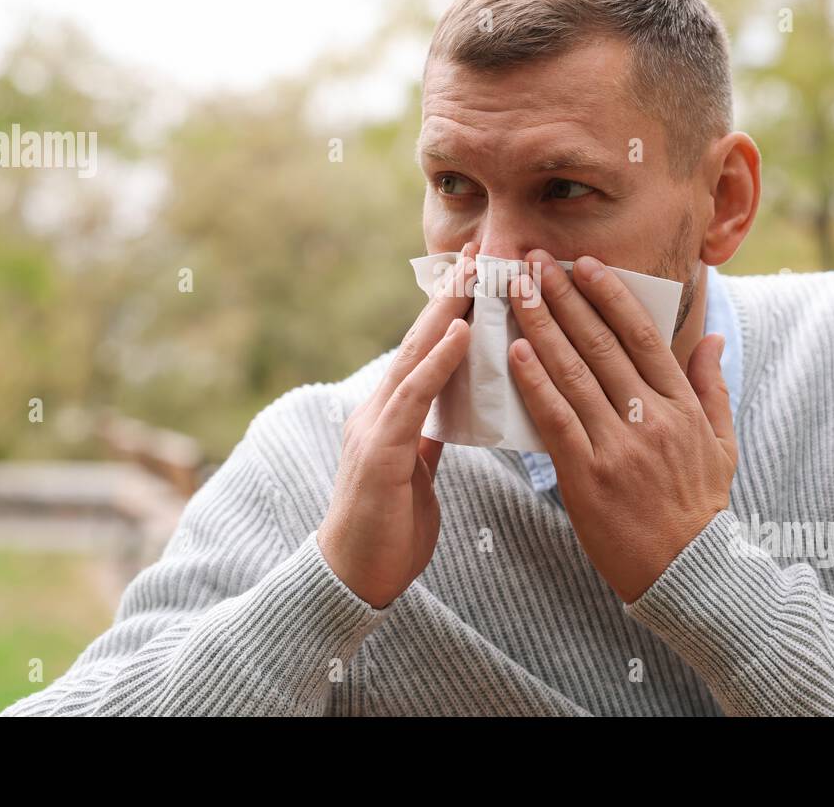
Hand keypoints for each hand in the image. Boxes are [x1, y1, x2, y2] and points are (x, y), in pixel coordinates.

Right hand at [318, 242, 476, 608]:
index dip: (448, 314)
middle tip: (479, 253)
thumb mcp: (417, 475)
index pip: (423, 354)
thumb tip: (450, 412)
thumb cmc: (388, 531)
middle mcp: (376, 411)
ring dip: (446, 312)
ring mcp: (374, 429)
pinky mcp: (379, 454)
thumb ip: (426, 438)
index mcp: (388, 415)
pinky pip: (414, 399)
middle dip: (448, 296)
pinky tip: (463, 333)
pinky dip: (439, 362)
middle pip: (417, 342)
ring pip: (414, 357)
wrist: (353, 581)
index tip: (477, 277)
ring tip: (476, 275)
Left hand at [506, 249, 737, 602]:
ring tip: (517, 292)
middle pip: (602, 344)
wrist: (689, 572)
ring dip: (542, 327)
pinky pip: (556, 419)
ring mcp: (619, 445)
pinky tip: (516, 352)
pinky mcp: (588, 475)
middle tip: (535, 263)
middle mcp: (651, 417)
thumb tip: (712, 337)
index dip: (611, 295)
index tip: (584, 264)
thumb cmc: (700, 506)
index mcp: (681, 405)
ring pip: (575, 373)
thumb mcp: (722, 443)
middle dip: (566, 298)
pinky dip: (535, 382)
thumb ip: (712, 386)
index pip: (643, 335)